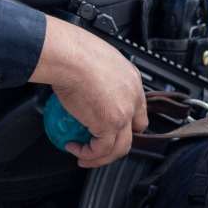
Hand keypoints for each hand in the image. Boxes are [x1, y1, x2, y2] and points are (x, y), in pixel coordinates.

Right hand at [30, 17, 147, 167]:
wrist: (70, 56)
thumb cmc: (75, 51)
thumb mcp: (95, 60)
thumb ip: (95, 76)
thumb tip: (81, 84)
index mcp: (131, 79)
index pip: (138, 108)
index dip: (127, 122)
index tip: (112, 128)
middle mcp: (132, 98)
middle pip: (135, 132)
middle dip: (118, 144)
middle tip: (99, 147)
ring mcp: (123, 113)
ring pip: (120, 147)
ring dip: (102, 156)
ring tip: (85, 155)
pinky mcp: (109, 125)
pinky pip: (101, 150)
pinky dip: (88, 154)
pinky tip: (75, 148)